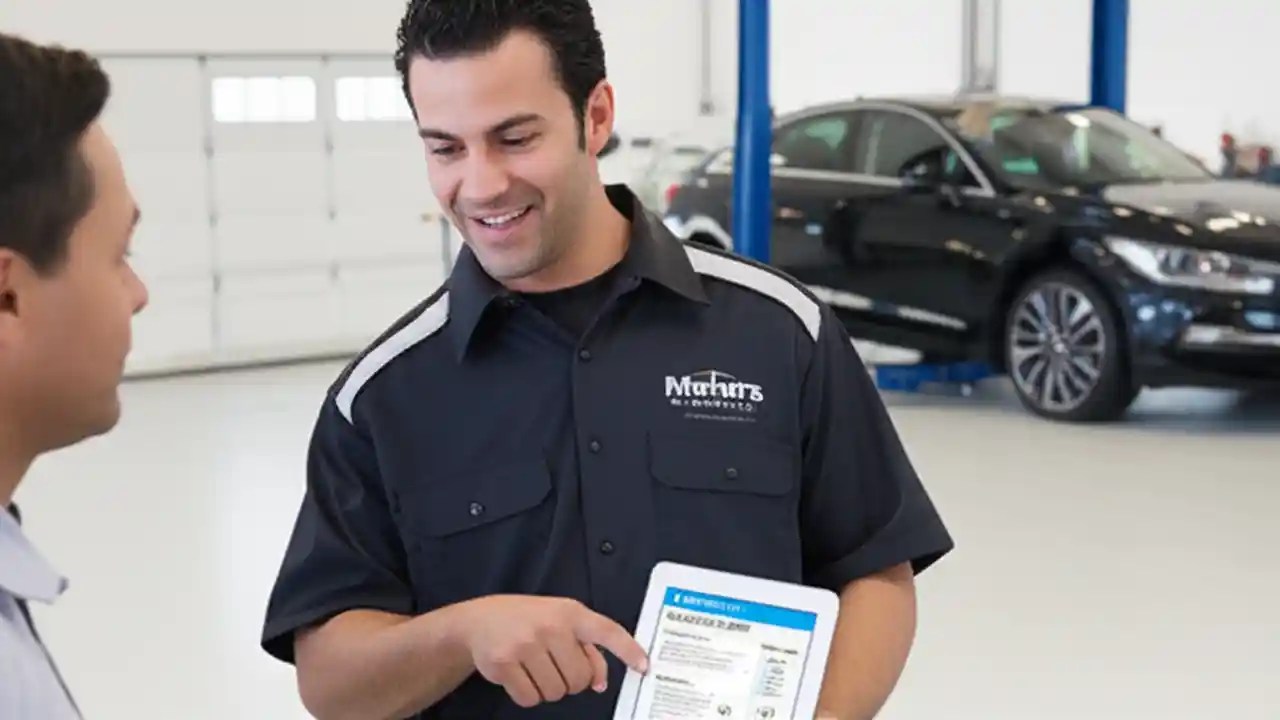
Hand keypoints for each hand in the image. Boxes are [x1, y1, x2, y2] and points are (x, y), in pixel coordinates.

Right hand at [457, 595, 648, 707]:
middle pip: (579, 679)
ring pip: (556, 692)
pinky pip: (530, 699)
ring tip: (535, 666)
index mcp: (569, 613)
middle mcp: (549, 626)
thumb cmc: (529, 620)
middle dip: (571, 680)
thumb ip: (587, 648)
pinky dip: (528, 695)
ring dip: (549, 688)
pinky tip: (520, 675)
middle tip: (555, 665)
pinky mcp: (503, 664)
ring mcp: (524, 645)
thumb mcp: (560, 621)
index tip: (644, 667)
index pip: (606, 631)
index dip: (628, 650)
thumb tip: (600, 682)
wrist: (479, 620)